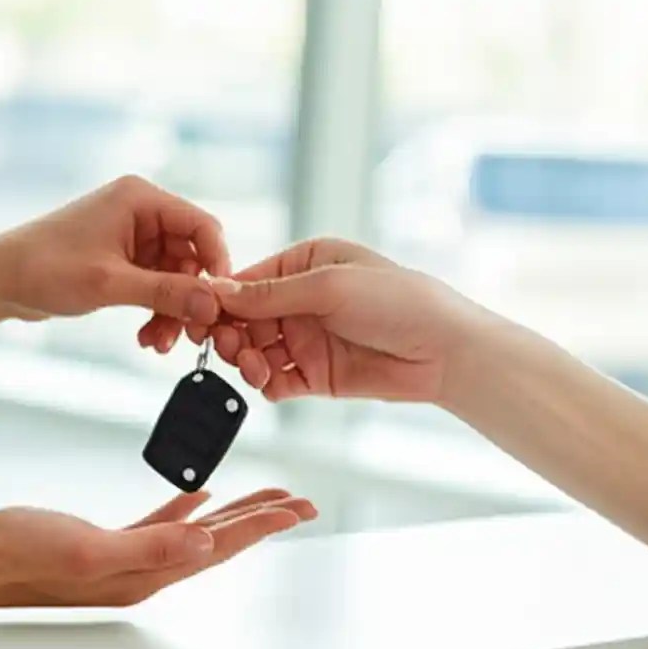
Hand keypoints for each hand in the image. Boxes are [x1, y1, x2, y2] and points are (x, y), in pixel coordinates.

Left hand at [0, 176, 229, 352]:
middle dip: (190, 298)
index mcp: (139, 198)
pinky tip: (146, 337)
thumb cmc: (43, 268)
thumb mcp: (110, 283)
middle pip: (191, 256)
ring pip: (175, 277)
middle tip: (188, 336)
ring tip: (158, 344)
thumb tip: (212, 305)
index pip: (202, 226)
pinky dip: (155, 311)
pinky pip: (155, 286)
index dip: (217, 265)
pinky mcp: (120, 260)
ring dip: (172, 311)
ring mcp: (130, 237)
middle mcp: (139, 212)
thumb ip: (165, 293)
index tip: (220, 304)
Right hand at [0, 489, 315, 612]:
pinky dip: (185, 510)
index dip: (260, 527)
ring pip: (197, 532)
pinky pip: (161, 524)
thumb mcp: (88, 548)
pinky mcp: (106, 541)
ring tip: (266, 498)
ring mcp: (126, 558)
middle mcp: (144, 571)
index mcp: (146, 575)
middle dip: (261, 521)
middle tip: (300, 502)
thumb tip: (206, 545)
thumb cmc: (21, 554)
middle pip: (219, 542)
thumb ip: (149, 547)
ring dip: (232, 514)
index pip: (219, 548)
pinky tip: (198, 497)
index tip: (296, 508)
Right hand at [193, 238, 486, 402]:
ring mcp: (308, 339)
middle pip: (245, 320)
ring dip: (246, 361)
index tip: (203, 317)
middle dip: (231, 334)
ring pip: (256, 352)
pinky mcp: (317, 375)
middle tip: (230, 347)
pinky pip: (277, 381)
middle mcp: (302, 301)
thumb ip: (271, 293)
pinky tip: (269, 383)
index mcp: (305, 264)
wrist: (444, 351)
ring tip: (254, 369)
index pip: (248, 281)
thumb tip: (220, 291)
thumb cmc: (398, 301)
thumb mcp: (329, 286)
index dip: (222, 300)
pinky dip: (266, 384)